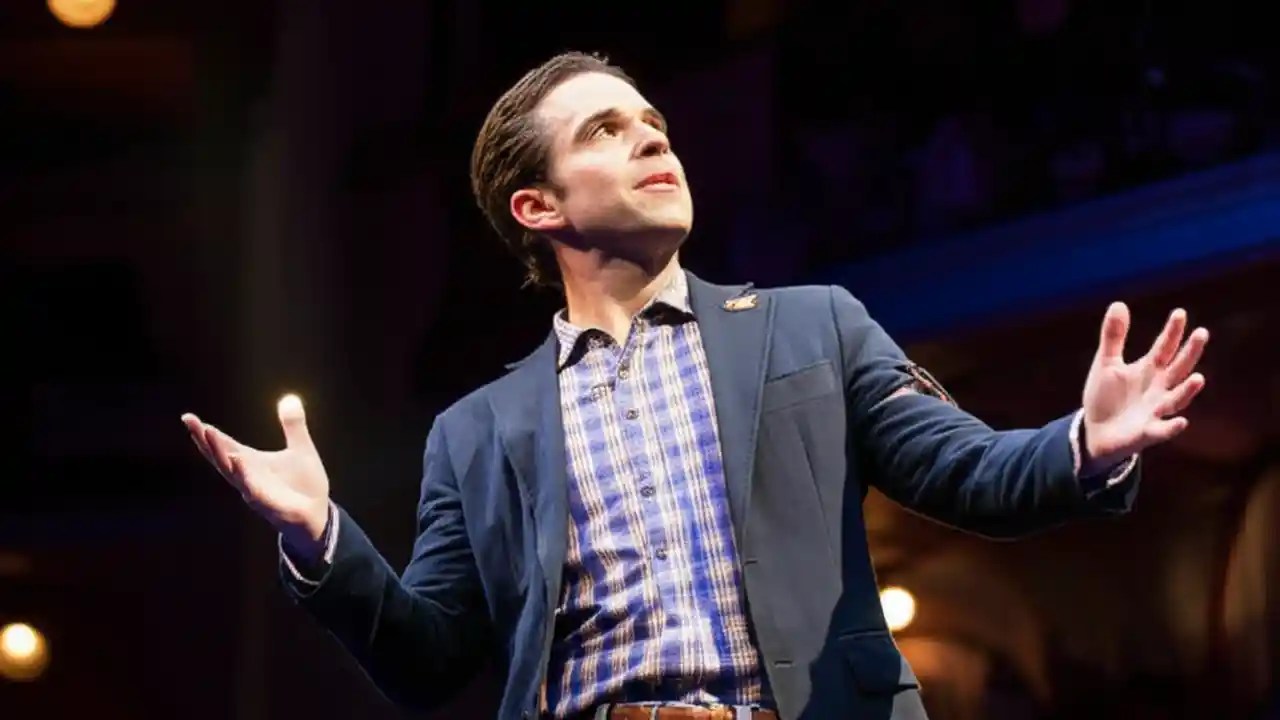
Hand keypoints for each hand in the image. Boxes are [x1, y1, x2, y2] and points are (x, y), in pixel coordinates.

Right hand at [181, 395, 330, 561]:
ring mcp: (257, 492)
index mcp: (252, 463)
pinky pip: (255, 491)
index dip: (206, 433)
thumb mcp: (301, 449)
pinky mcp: (272, 506)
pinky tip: (238, 461)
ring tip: (209, 434)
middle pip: (221, 457)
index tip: (188, 417)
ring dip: (221, 454)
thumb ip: (293, 426)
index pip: (224, 445)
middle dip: (206, 440)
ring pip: (233, 473)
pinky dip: (246, 477)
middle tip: (191, 422)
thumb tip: (290, 398)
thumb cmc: (304, 485)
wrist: (319, 516)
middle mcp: (248, 477)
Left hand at [1081, 303, 1208, 472]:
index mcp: (1149, 370)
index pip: (1165, 347)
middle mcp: (1159, 388)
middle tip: (1201, 333)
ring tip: (1199, 378)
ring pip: (1177, 399)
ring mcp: (1156, 411)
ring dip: (1188, 390)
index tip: (1180, 313)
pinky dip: (1172, 427)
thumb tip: (1119, 303)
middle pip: (1179, 369)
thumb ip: (1114, 337)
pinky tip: (1181, 421)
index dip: (1172, 332)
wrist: (1095, 432)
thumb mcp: (1107, 364)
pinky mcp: (1148, 432)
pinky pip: (1162, 430)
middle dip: (1190, 353)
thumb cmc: (1106, 397)